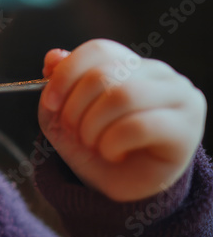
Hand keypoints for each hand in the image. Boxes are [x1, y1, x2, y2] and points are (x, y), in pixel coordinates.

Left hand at [38, 39, 206, 201]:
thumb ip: (58, 84)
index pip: (100, 50)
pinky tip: (113, 154)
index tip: (51, 103)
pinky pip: (138, 125)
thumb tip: (54, 57)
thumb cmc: (98, 146)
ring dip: (93, 126)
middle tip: (75, 131)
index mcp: (131, 64)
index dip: (67, 74)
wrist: (123, 187)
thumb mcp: (64, 115)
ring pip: (122, 96)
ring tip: (94, 144)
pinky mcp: (186, 128)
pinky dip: (112, 143)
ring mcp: (179, 98)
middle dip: (76, 108)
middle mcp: (160, 74)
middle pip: (105, 74)